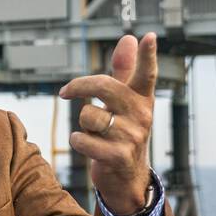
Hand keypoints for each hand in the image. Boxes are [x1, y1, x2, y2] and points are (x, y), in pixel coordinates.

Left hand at [59, 32, 157, 214]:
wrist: (127, 178)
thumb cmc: (123, 132)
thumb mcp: (125, 102)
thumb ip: (123, 71)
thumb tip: (128, 38)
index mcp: (142, 99)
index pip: (146, 74)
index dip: (147, 55)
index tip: (150, 37)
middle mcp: (142, 115)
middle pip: (104, 86)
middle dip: (79, 87)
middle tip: (65, 92)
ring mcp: (133, 136)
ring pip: (88, 115)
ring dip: (82, 125)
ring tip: (95, 134)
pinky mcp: (119, 156)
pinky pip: (82, 139)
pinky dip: (78, 141)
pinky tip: (88, 146)